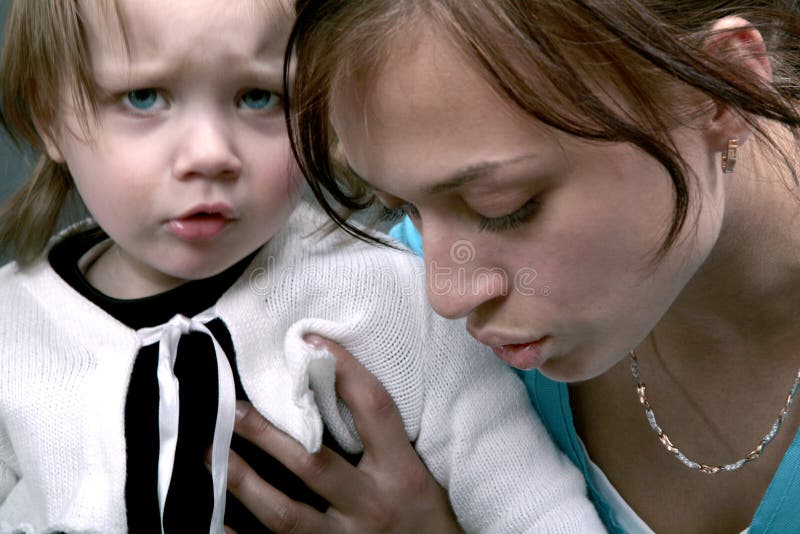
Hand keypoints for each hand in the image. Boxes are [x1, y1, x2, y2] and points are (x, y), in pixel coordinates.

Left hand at [225, 336, 461, 532]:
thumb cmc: (429, 520)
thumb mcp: (420, 475)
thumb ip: (387, 440)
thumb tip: (337, 388)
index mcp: (402, 474)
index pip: (373, 409)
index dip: (344, 370)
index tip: (311, 341)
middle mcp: (373, 506)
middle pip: (313, 463)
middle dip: (268, 434)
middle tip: (234, 409)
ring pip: (286, 513)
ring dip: (245, 481)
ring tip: (215, 454)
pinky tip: (215, 519)